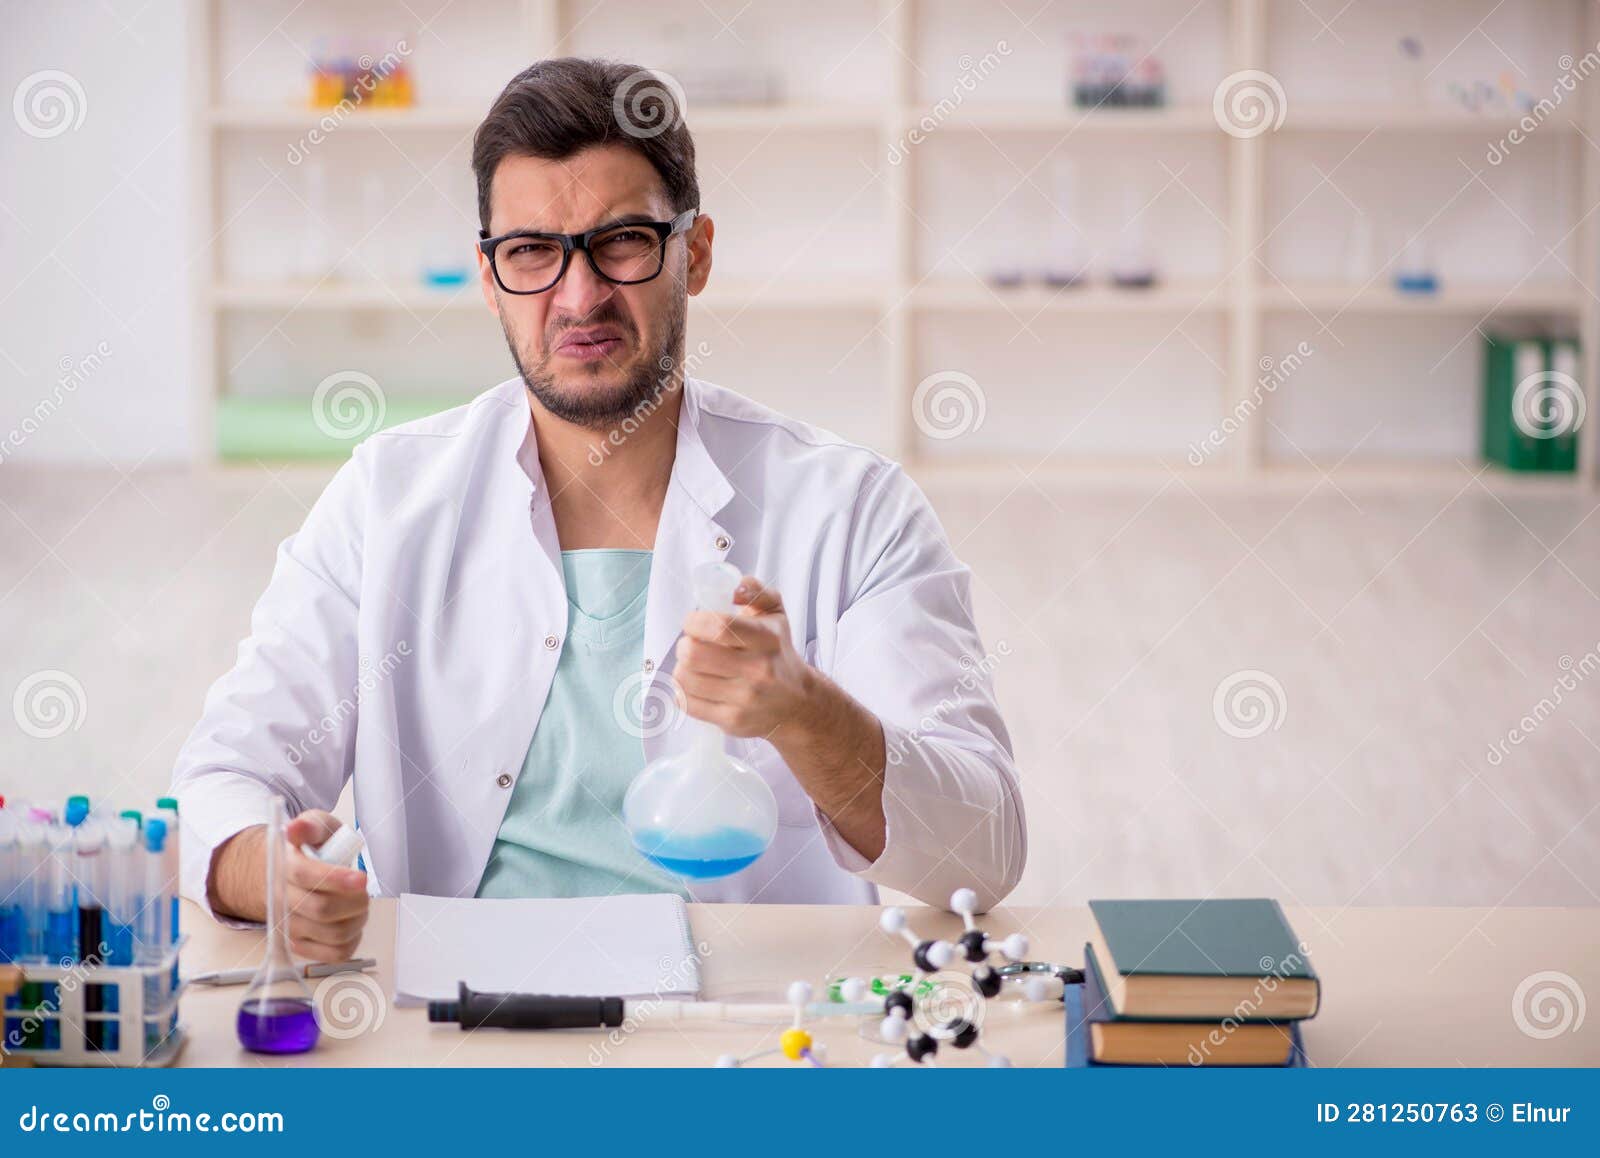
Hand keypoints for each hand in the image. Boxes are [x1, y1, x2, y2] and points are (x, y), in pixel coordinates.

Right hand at [282, 811, 368, 963]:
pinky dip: (351, 940)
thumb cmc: (309, 851)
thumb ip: (310, 826)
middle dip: (354, 900)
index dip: (336, 879)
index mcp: (285, 867)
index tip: (361, 878)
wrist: (288, 875)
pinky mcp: (305, 945)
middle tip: (362, 889)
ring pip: (333, 933)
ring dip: (357, 918)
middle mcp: (284, 899)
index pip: (306, 876)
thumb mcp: (314, 828)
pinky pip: (334, 953)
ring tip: (357, 903)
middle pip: (322, 909)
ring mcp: (292, 925)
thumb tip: (295, 827)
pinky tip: (349, 922)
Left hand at [674, 576, 813, 739]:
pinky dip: (684, 691)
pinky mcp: (732, 721)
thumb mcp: (776, 615)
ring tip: (694, 664)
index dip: (694, 621)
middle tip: (692, 644)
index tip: (693, 622)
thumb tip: (734, 585)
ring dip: (682, 668)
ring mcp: (744, 699)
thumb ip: (755, 591)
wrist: (799, 704)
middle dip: (684, 645)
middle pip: (693, 654)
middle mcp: (757, 671)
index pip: (718, 627)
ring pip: (685, 679)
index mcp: (766, 640)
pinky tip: (697, 683)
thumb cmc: (778, 654)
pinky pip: (687, 703)